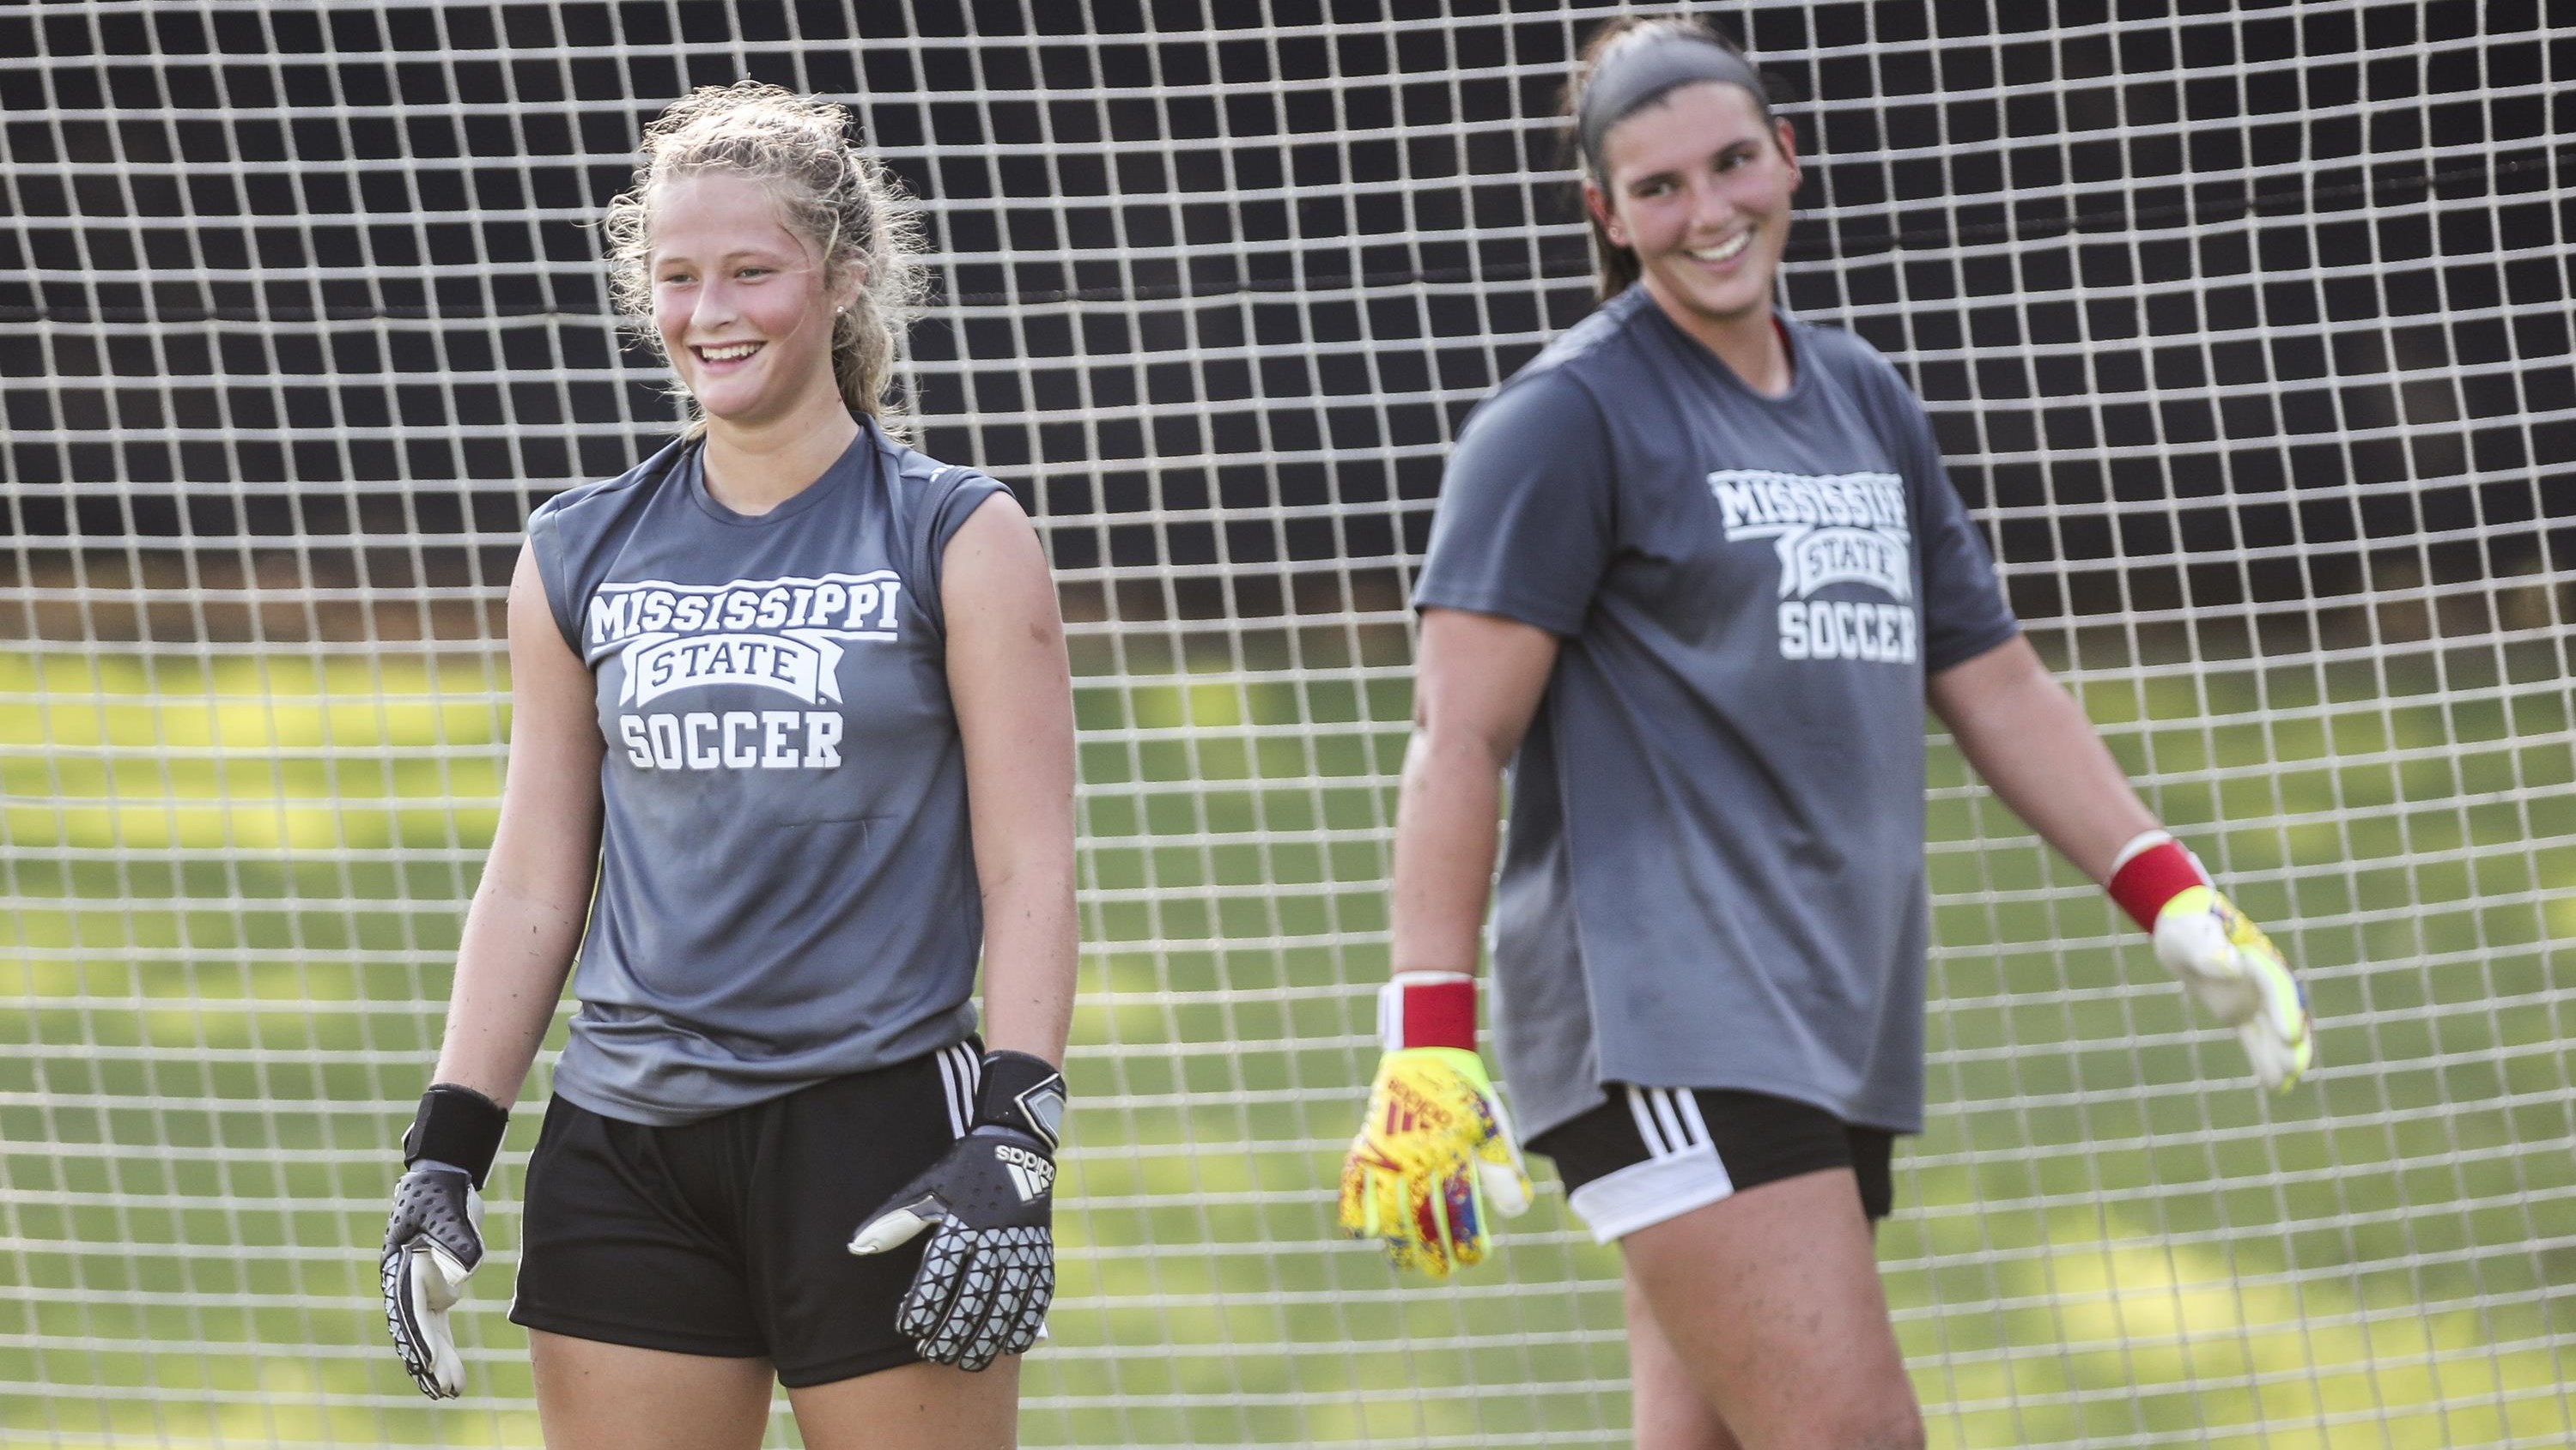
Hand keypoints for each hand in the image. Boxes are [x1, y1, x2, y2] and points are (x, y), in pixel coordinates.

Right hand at [381, 1166, 483, 1397]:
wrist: (440, 1178)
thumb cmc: (441, 1193)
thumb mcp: (449, 1210)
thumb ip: (457, 1238)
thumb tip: (466, 1271)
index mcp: (399, 1265)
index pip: (408, 1310)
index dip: (418, 1338)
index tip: (428, 1363)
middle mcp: (403, 1281)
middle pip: (414, 1328)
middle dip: (427, 1360)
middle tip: (444, 1389)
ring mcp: (417, 1287)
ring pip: (424, 1332)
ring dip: (435, 1361)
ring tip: (448, 1391)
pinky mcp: (433, 1287)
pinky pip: (435, 1324)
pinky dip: (440, 1347)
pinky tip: (449, 1370)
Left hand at [849, 1050, 1065, 1370]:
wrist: (1017, 1148)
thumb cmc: (961, 1173)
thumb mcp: (924, 1189)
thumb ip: (892, 1223)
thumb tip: (855, 1249)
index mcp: (960, 1226)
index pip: (938, 1280)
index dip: (922, 1309)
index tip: (908, 1328)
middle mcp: (993, 1242)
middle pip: (971, 1303)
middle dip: (949, 1334)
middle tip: (932, 1352)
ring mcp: (1022, 1252)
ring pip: (1004, 1310)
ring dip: (984, 1339)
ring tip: (965, 1359)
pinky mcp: (1042, 1257)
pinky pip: (1035, 1301)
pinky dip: (1021, 1327)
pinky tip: (1006, 1344)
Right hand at [1339, 1044, 1530, 1276]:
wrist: (1426, 1052)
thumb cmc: (1464, 1092)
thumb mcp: (1491, 1127)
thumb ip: (1503, 1169)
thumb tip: (1516, 1213)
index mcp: (1451, 1154)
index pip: (1459, 1212)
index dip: (1466, 1241)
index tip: (1474, 1258)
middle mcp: (1417, 1158)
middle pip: (1422, 1219)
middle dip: (1433, 1252)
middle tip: (1442, 1272)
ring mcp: (1387, 1153)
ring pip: (1387, 1210)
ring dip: (1396, 1242)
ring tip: (1404, 1265)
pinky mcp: (1366, 1144)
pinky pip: (1353, 1183)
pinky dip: (1353, 1209)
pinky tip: (1362, 1234)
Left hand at [2153, 885, 2315, 1091]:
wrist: (2181, 932)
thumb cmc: (2188, 927)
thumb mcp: (2192, 934)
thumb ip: (2209, 949)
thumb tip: (2231, 967)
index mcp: (2256, 957)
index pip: (2274, 986)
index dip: (2283, 1011)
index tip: (2290, 1034)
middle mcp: (2261, 982)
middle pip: (2282, 1013)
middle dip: (2289, 1041)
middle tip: (2294, 1066)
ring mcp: (2253, 999)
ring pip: (2272, 1031)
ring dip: (2280, 1056)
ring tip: (2285, 1083)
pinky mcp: (2240, 1013)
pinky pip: (2255, 1038)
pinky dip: (2263, 1059)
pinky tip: (2275, 1085)